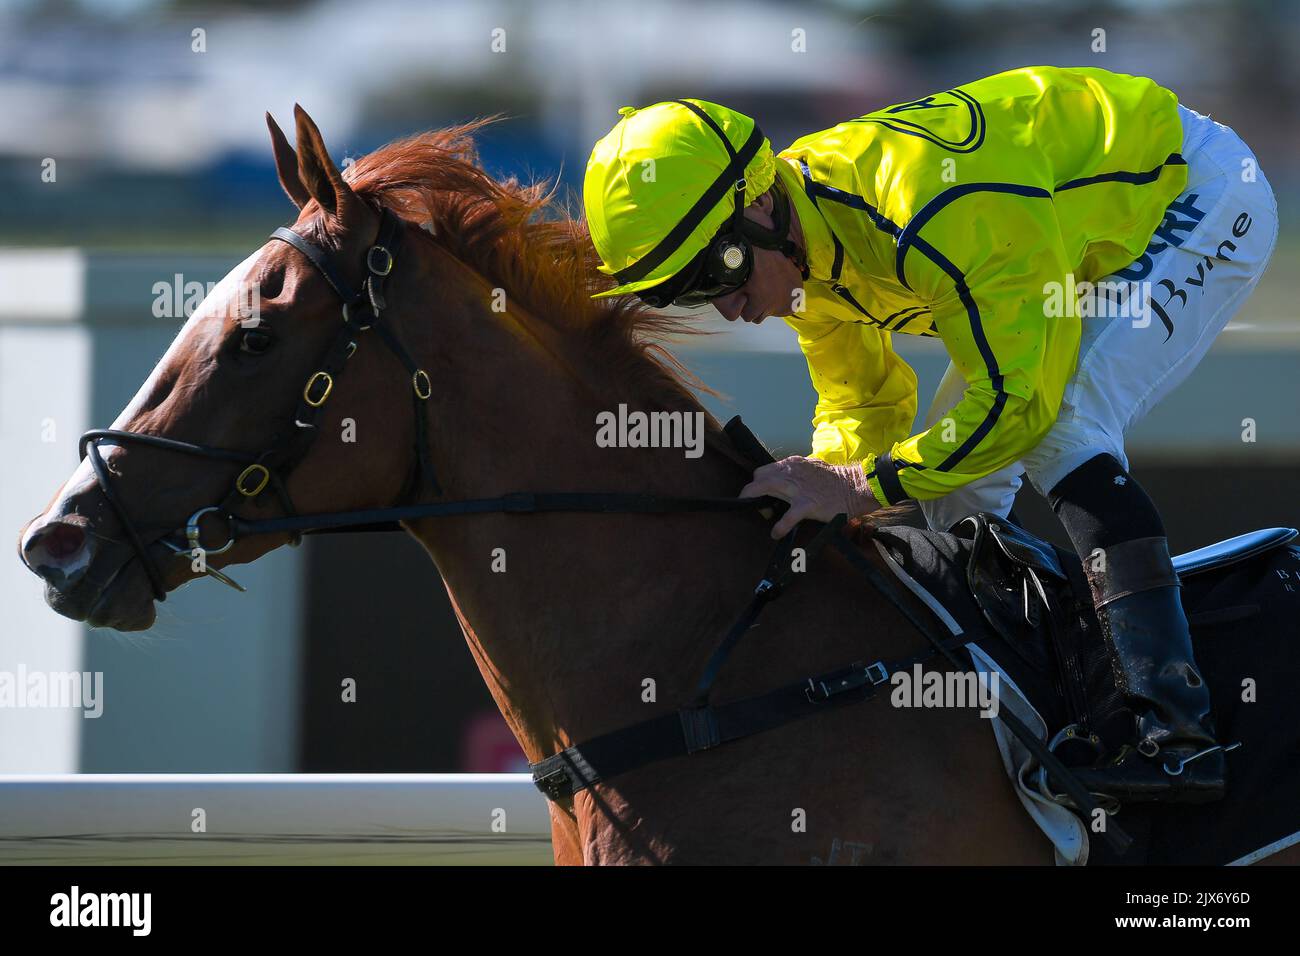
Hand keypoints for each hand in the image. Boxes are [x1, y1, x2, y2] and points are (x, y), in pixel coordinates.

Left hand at [739, 455, 881, 538]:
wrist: (854, 487)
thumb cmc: (834, 480)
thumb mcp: (811, 468)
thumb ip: (795, 473)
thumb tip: (783, 482)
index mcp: (792, 464)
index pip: (764, 470)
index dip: (758, 483)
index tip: (760, 494)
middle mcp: (791, 473)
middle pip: (759, 478)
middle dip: (751, 492)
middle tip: (754, 505)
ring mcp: (798, 489)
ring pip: (766, 489)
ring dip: (758, 505)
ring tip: (763, 515)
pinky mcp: (807, 505)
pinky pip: (787, 518)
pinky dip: (779, 527)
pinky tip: (776, 533)